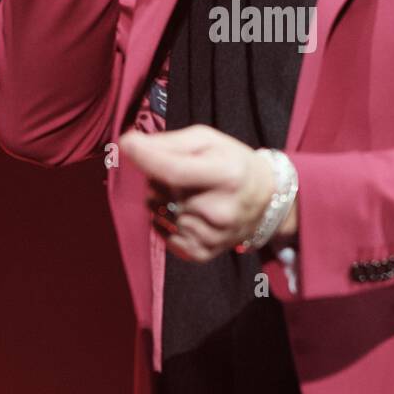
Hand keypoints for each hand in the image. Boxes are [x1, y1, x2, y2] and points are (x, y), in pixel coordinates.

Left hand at [119, 124, 286, 262]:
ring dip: (160, 201)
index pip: (173, 170)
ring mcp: (211, 236)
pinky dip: (165, 223)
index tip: (127, 144)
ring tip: (185, 193)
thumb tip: (131, 144)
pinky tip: (184, 213)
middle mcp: (220, 210)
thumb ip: (171, 142)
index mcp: (226, 175)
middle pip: (161, 192)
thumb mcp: (208, 140)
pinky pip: (163, 235)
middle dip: (157, 179)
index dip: (145, 157)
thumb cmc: (233, 162)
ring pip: (158, 213)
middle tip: (180, 175)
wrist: (267, 199)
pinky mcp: (202, 253)